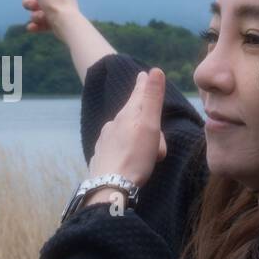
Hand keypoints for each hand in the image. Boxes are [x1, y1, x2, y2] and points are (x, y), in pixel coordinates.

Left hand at [88, 68, 168, 188]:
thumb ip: (152, 99)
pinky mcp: (102, 156)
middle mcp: (113, 125)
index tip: (143, 74)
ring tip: (145, 155)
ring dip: (136, 138)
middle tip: (156, 143)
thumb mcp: (149, 127)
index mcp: (127, 116)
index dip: (143, 85)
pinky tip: (126, 158)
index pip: (137, 95)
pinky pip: (117, 147)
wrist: (109, 187)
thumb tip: (155, 71)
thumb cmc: (135, 158)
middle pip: (133, 117)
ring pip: (125, 133)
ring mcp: (105, 140)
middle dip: (145, 120)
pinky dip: (125, 149)